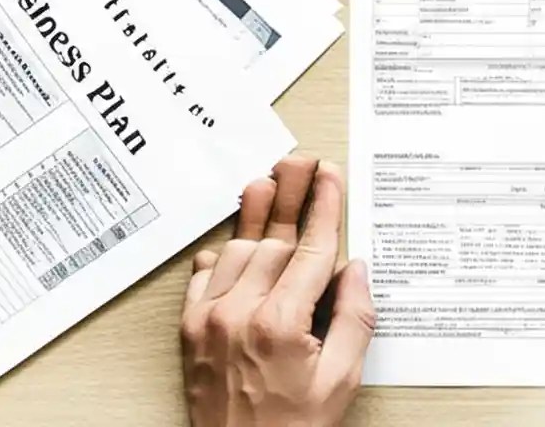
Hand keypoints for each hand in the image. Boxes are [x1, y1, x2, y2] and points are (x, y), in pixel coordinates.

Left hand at [180, 156, 373, 426]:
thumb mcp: (342, 382)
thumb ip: (354, 320)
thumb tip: (355, 272)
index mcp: (282, 324)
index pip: (311, 249)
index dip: (325, 206)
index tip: (330, 176)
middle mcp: (240, 314)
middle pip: (273, 238)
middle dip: (292, 197)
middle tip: (302, 162)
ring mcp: (209, 320)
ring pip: (237, 250)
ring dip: (256, 218)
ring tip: (268, 181)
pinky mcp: (189, 331)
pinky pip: (203, 275)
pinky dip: (221, 254)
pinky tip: (234, 238)